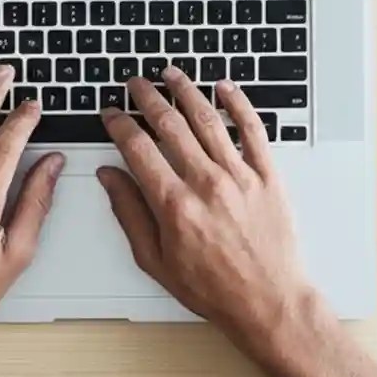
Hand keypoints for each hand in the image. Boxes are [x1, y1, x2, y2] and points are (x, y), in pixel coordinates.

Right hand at [97, 68, 314, 340]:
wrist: (268, 302)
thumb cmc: (213, 288)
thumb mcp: (155, 260)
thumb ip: (129, 213)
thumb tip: (108, 176)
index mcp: (174, 205)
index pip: (138, 147)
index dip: (120, 124)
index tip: (112, 114)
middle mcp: (206, 183)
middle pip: (170, 124)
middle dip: (147, 97)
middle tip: (136, 83)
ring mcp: (240, 176)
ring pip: (208, 118)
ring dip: (186, 90)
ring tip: (170, 74)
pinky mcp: (268, 176)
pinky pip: (253, 129)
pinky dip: (238, 104)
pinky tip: (225, 88)